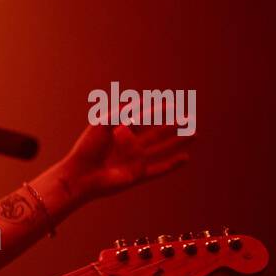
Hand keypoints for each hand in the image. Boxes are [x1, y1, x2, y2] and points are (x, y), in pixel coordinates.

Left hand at [57, 110, 192, 202]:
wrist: (81, 174)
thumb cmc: (87, 148)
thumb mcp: (102, 124)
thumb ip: (120, 112)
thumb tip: (137, 101)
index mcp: (121, 132)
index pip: (144, 118)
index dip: (158, 111)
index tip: (173, 103)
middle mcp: (130, 146)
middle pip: (156, 133)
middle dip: (173, 125)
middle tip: (189, 118)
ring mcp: (135, 160)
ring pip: (162, 149)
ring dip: (178, 142)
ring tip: (194, 134)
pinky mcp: (137, 175)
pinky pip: (158, 169)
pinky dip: (172, 165)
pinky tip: (186, 158)